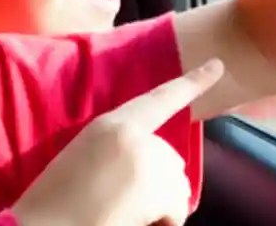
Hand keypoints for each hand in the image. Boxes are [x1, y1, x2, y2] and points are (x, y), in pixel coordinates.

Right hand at [13, 59, 224, 225]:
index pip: (160, 99)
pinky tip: (135, 223)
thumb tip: (158, 166)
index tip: (218, 66)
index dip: (192, 82)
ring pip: (178, 186)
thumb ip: (121, 147)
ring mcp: (149, 163)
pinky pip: (178, 209)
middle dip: (157, 184)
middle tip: (120, 201)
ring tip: (123, 213)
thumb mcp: (86, 157)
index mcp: (112, 124)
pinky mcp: (157, 190)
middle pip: (171, 159)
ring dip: (160, 205)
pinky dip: (164, 222)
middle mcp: (136, 138)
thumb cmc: (57, 200)